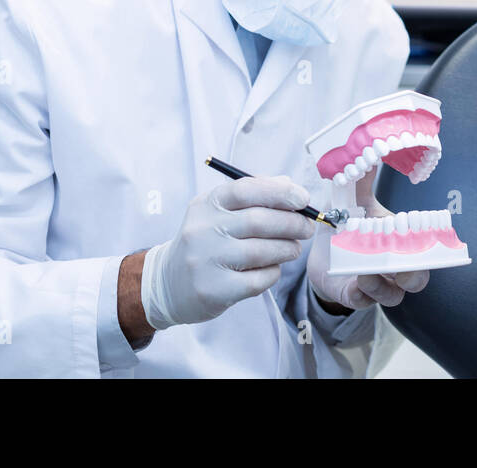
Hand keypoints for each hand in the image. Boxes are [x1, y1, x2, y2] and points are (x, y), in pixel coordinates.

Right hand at [141, 175, 314, 328]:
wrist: (169, 283)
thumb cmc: (206, 241)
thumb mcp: (219, 211)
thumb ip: (254, 194)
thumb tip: (290, 186)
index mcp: (206, 204)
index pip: (246, 190)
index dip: (280, 192)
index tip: (303, 199)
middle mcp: (202, 230)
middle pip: (258, 221)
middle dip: (292, 223)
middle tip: (307, 228)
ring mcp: (206, 261)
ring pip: (261, 252)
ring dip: (287, 249)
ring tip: (294, 248)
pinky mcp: (213, 290)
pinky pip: (257, 280)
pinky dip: (273, 273)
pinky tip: (273, 268)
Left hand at [306, 178, 428, 311]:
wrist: (320, 251)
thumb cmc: (346, 223)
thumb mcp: (354, 200)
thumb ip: (363, 178)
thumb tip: (370, 148)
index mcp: (401, 243)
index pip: (427, 251)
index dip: (433, 248)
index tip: (428, 235)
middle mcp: (393, 267)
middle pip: (417, 279)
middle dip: (415, 274)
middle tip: (403, 264)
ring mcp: (375, 284)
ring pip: (392, 296)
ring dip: (383, 285)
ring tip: (368, 270)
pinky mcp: (353, 295)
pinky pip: (363, 302)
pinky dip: (363, 293)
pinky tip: (356, 281)